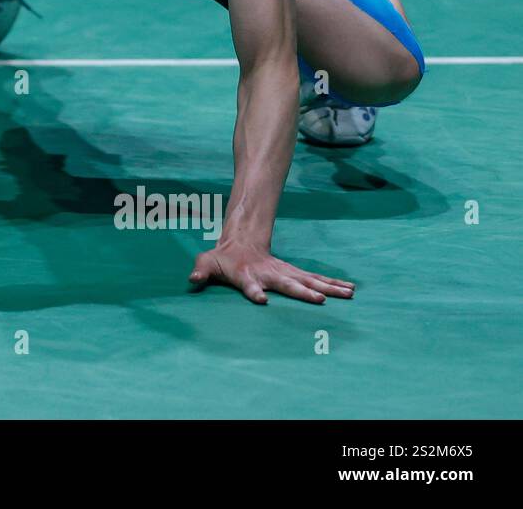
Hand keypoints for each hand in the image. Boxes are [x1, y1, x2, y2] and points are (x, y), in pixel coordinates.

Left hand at [188, 240, 354, 303]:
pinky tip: (350, 289)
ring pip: (309, 281)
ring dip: (328, 288)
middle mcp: (269, 274)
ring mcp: (284, 273)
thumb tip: (192, 279)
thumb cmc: (222, 259)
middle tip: (319, 300)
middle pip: (287, 284)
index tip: (261, 300)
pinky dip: (332, 284)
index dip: (254, 292)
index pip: (250, 285)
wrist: (240, 242)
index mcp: (247, 275)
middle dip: (302, 292)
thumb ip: (200, 271)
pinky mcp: (294, 273)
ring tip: (347, 294)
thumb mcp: (206, 262)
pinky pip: (315, 279)